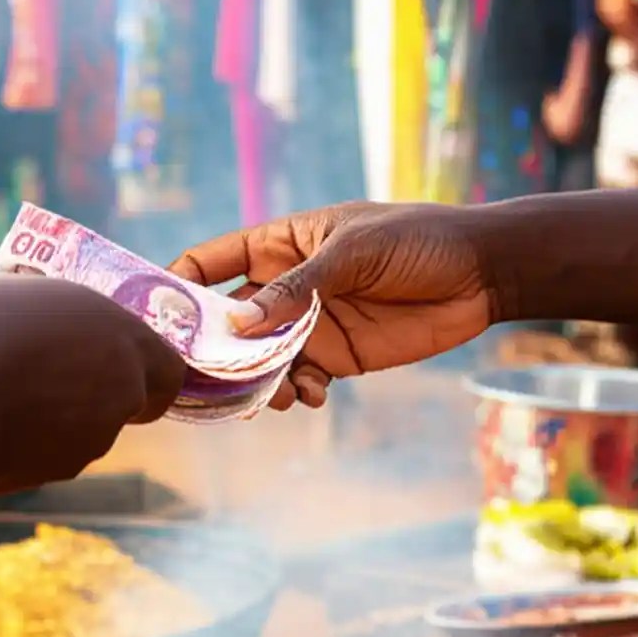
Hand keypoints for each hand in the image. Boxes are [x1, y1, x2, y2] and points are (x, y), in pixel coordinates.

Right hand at [0, 274, 184, 493]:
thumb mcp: (18, 289)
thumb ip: (46, 309)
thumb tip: (31, 301)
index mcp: (125, 340)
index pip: (168, 374)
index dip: (146, 374)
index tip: (116, 368)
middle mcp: (119, 396)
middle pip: (121, 406)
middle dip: (91, 397)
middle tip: (45, 378)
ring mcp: (86, 444)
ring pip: (79, 436)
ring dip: (51, 423)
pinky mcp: (47, 477)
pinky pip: (36, 460)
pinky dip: (18, 449)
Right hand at [169, 202, 494, 407]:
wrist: (481, 273)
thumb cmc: (416, 240)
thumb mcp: (354, 251)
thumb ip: (299, 286)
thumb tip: (241, 322)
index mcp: (279, 245)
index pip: (211, 262)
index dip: (178, 285)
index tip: (156, 316)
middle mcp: (283, 287)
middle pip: (227, 320)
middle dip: (214, 349)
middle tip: (202, 378)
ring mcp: (307, 324)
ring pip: (258, 359)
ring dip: (255, 379)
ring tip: (271, 393)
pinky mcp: (336, 356)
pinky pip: (297, 380)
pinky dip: (293, 393)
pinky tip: (310, 396)